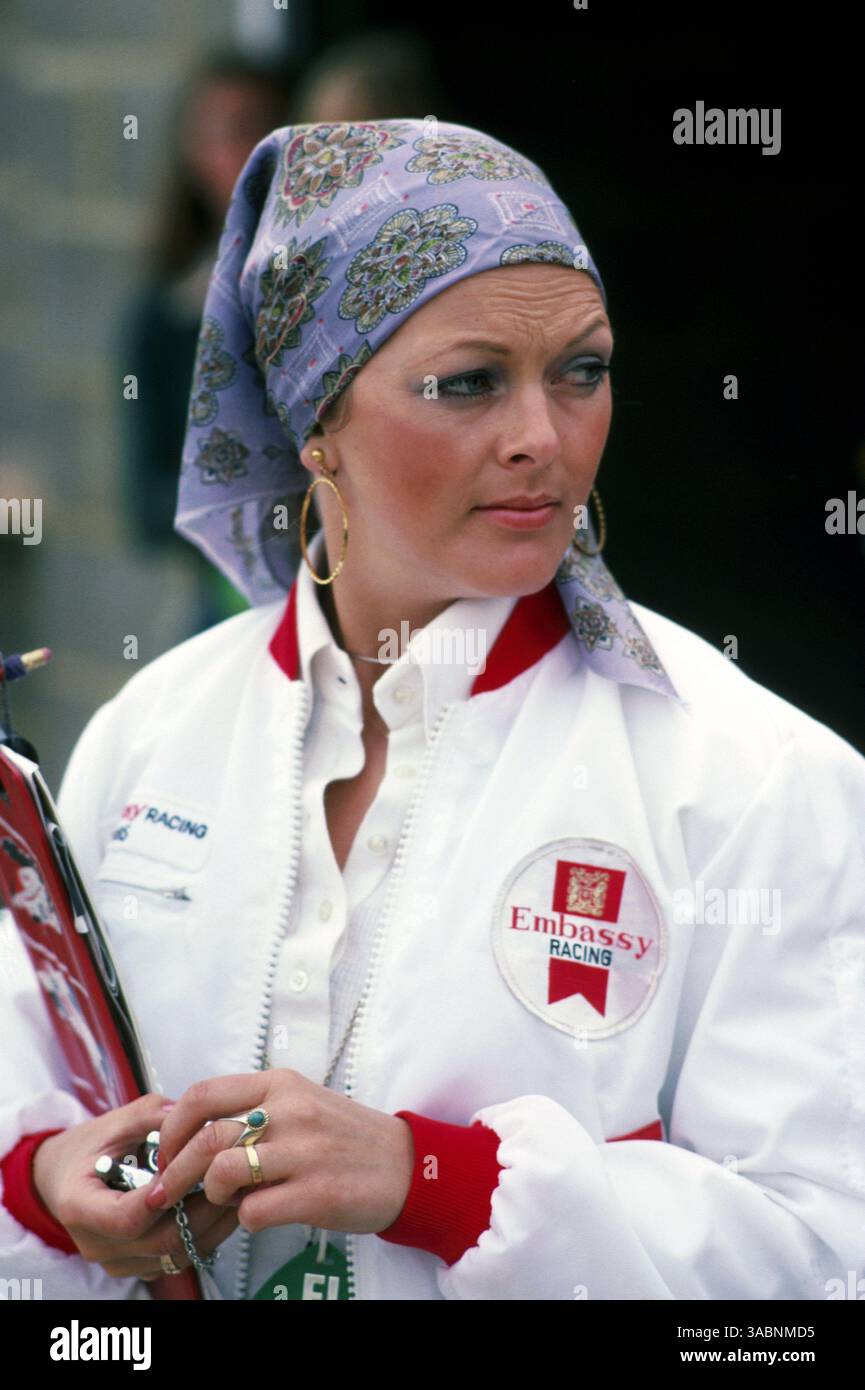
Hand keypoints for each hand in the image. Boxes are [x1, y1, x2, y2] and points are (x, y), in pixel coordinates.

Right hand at [31, 1092, 239, 1279]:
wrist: (66, 1178)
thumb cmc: (90, 1148)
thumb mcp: (115, 1122)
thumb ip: (151, 1115)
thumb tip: (191, 1113)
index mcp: (79, 1206)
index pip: (125, 1218)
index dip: (164, 1197)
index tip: (192, 1169)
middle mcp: (95, 1243)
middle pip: (159, 1240)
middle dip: (202, 1209)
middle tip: (231, 1177)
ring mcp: (117, 1262)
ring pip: (175, 1255)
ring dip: (210, 1225)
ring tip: (234, 1189)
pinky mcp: (137, 1267)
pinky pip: (177, 1260)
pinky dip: (203, 1236)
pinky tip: (219, 1207)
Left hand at [149, 1070, 414, 1236]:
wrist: (408, 1166)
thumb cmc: (346, 1138)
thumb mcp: (302, 1103)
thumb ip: (255, 1109)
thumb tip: (194, 1132)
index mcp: (281, 1085)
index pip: (204, 1094)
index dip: (173, 1127)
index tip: (165, 1151)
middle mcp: (291, 1112)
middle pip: (207, 1138)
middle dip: (174, 1173)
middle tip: (165, 1194)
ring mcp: (305, 1152)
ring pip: (225, 1173)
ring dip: (212, 1195)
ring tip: (224, 1201)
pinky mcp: (317, 1194)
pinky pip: (254, 1211)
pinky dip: (245, 1219)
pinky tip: (259, 1215)